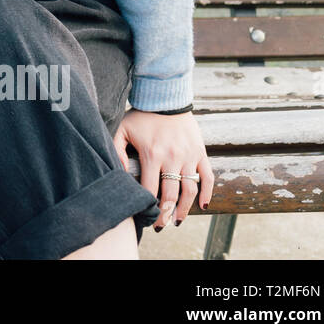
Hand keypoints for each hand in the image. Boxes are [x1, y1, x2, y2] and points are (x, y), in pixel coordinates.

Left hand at [113, 109, 214, 230]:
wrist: (167, 97)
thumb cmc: (142, 116)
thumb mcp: (122, 130)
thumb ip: (116, 151)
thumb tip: (117, 173)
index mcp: (152, 155)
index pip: (150, 189)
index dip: (147, 206)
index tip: (144, 217)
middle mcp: (172, 158)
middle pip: (170, 195)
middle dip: (165, 214)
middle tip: (161, 226)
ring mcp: (189, 156)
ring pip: (190, 190)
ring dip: (184, 209)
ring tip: (177, 220)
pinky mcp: (201, 152)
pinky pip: (207, 177)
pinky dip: (207, 193)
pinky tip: (202, 206)